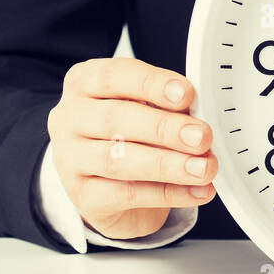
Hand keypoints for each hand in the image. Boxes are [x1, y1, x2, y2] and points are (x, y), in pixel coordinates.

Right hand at [47, 58, 217, 240]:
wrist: (108, 183)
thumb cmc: (130, 132)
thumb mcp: (146, 106)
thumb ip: (167, 106)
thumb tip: (199, 118)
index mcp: (84, 83)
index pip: (114, 76)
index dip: (152, 84)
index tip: (186, 94)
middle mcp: (69, 118)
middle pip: (115, 119)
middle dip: (164, 128)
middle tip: (202, 136)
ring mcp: (70, 160)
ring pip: (118, 161)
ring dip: (168, 165)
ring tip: (204, 167)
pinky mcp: (83, 197)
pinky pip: (127, 195)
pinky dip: (167, 193)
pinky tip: (196, 190)